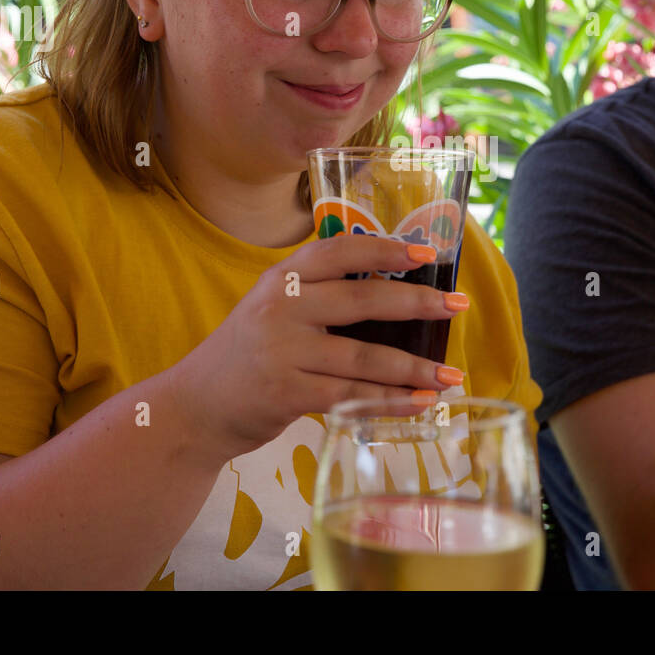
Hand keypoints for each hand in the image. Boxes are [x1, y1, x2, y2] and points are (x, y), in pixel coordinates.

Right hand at [180, 235, 468, 455]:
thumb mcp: (273, 308)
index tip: (426, 253)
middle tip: (458, 306)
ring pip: (363, 357)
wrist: (196, 406)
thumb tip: (398, 289)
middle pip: (361, 300)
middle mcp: (280, 308)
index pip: (338, 250)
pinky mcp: (286, 394)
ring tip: (451, 375)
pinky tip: (419, 403)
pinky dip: (389, 402)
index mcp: (282, 278)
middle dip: (417, 303)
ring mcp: (282, 352)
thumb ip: (320, 294)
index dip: (385, 248)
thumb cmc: (250, 353)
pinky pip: (350, 397)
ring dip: (413, 368)